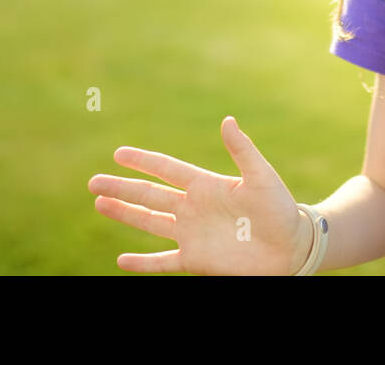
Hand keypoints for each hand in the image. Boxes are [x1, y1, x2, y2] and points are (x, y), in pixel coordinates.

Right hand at [88, 116, 308, 273]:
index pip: (167, 169)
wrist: (291, 246)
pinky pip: (163, 262)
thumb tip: (227, 120)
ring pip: (149, 222)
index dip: (144, 161)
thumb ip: (243, 150)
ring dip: (124, 214)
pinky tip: (121, 261)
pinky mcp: (196, 259)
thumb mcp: (262, 176)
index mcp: (206, 185)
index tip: (119, 153)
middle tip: (93, 181)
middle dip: (121, 187)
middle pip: (149, 195)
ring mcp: (191, 234)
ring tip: (99, 204)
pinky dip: (142, 264)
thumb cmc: (280, 208)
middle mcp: (193, 208)